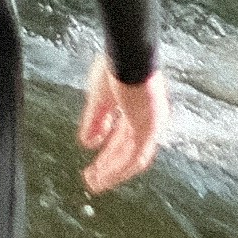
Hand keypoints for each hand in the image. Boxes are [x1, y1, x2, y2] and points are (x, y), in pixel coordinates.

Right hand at [77, 62, 168, 192]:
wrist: (126, 54)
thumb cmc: (115, 66)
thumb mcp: (99, 98)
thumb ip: (95, 121)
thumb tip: (87, 143)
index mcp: (138, 108)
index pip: (122, 137)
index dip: (106, 152)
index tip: (93, 165)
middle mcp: (148, 118)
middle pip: (127, 149)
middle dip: (108, 166)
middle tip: (93, 180)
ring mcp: (151, 124)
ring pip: (131, 157)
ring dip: (113, 172)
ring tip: (96, 184)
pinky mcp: (149, 128)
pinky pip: (134, 156)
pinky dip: (118, 169)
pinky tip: (104, 176)